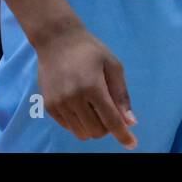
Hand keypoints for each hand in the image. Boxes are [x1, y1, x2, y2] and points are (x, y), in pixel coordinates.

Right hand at [34, 20, 137, 146]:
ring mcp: (58, 103)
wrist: (56, 38)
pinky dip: (78, 122)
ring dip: (92, 127)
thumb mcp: (112, 65)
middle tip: (108, 110)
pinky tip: (80, 106)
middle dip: (107, 127)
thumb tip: (130, 122)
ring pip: (81, 133)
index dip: (123, 136)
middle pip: (96, 131)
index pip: (111, 121)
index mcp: (93, 87)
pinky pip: (68, 126)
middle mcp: (74, 98)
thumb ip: (121, 95)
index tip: (132, 143)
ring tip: (93, 108)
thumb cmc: (89, 49)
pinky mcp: (49, 105)